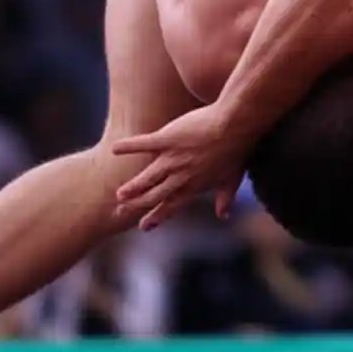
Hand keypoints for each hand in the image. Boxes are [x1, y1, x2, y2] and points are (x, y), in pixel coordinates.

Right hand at [111, 104, 250, 230]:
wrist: (237, 124)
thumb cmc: (238, 150)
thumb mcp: (233, 178)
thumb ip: (225, 198)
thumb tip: (223, 215)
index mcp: (194, 186)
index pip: (172, 206)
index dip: (157, 216)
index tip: (144, 226)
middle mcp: (180, 176)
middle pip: (154, 195)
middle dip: (137, 205)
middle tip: (121, 211)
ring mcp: (172, 158)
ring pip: (146, 177)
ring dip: (132, 187)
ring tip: (119, 194)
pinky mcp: (167, 138)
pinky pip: (143, 144)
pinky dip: (128, 147)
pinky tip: (114, 149)